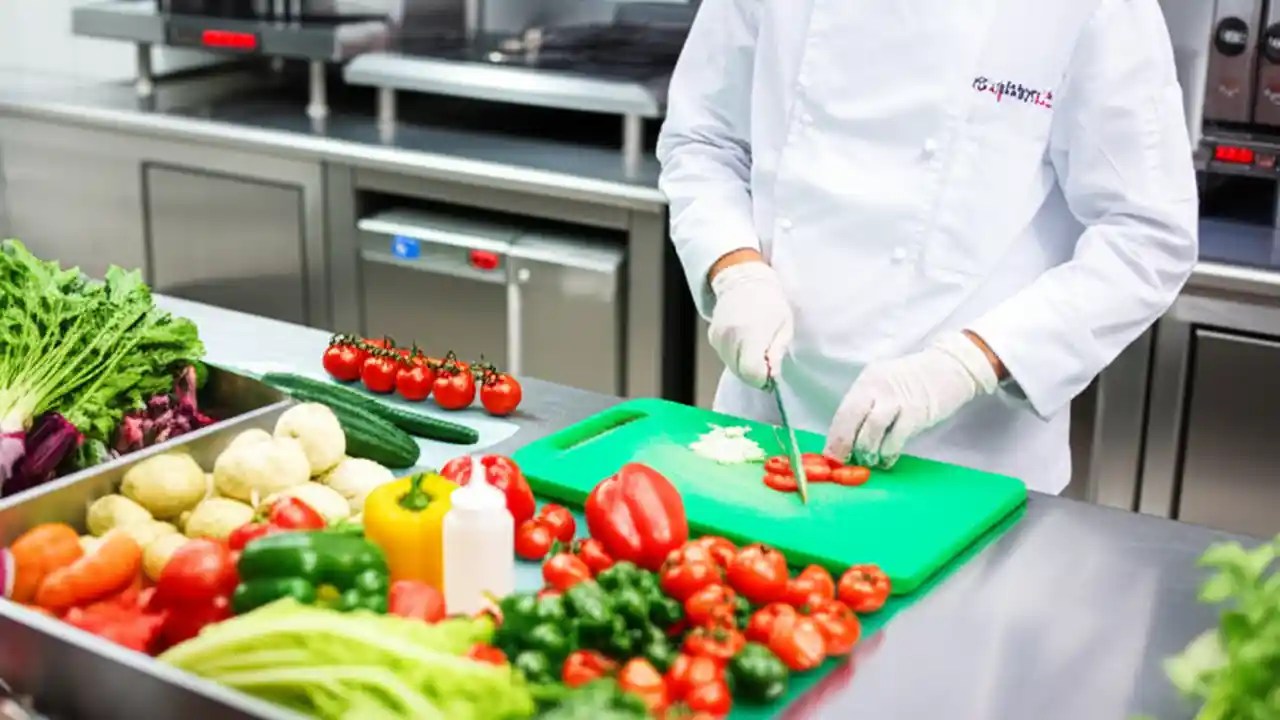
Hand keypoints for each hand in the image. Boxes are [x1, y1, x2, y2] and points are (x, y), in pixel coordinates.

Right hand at [707, 261, 793, 388]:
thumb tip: (773, 374)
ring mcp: (718, 337)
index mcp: (751, 333)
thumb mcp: (785, 325)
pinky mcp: (712, 337)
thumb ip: (777, 352)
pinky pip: (725, 357)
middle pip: (741, 373)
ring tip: (756, 350)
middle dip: (755, 374)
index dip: (764, 379)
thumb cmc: (769, 302)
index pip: (752, 372)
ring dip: (745, 366)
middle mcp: (731, 336)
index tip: (772, 374)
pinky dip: (736, 357)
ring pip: (732, 367)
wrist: (744, 281)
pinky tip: (745, 344)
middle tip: (767, 363)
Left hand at [824, 333, 1000, 467]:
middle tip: (843, 462)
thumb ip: (867, 408)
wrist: (949, 368)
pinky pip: (895, 439)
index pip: (843, 412)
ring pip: (871, 431)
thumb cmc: (913, 382)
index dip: (834, 438)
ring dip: (867, 452)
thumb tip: (846, 440)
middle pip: (851, 419)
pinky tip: (886, 459)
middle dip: (843, 446)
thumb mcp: (883, 386)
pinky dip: (888, 453)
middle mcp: (877, 387)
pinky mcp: (916, 413)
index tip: (830, 457)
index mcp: (866, 381)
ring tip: (870, 460)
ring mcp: (897, 399)